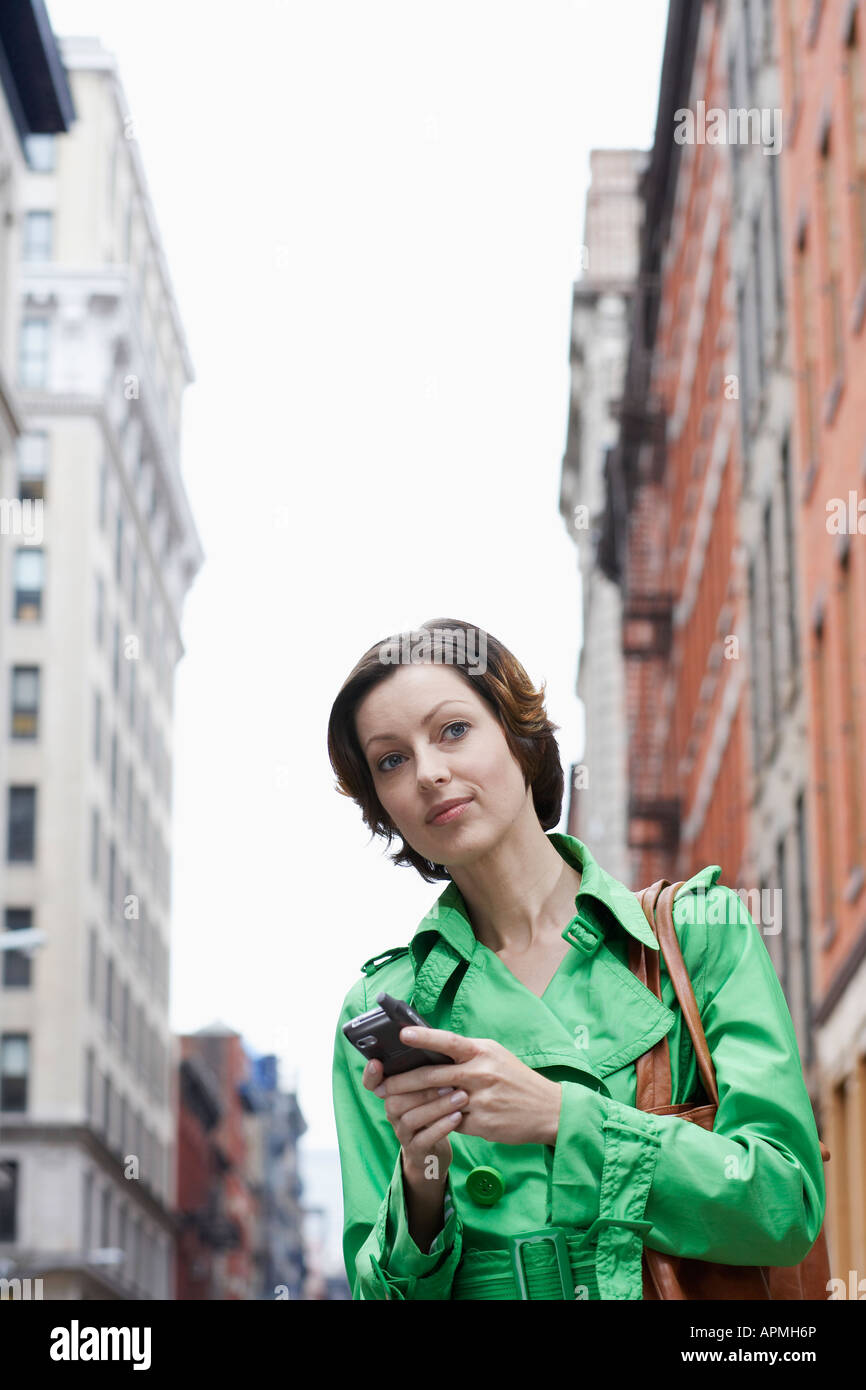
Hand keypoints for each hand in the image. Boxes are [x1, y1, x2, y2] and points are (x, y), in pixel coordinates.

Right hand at [361, 1054, 464, 1181]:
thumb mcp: (427, 1088)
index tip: (376, 1063)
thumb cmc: (433, 1109)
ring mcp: (402, 1131)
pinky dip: (441, 1127)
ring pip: (412, 1118)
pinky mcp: (416, 1149)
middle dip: (423, 1088)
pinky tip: (458, 1117)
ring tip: (461, 1097)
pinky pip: (424, 1139)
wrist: (434, 1152)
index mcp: (393, 1093)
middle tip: (449, 1080)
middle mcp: (393, 1111)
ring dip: (437, 1106)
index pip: (373, 1083)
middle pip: (397, 1098)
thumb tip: (435, 1040)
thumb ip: (426, 1069)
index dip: (371, 1074)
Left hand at [373, 1026, 562, 1146]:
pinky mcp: (482, 1124)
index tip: (403, 1034)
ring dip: (413, 1104)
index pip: (449, 1042)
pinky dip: (438, 1121)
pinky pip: (452, 1122)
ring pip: (437, 1102)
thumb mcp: (495, 1056)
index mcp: (482, 1052)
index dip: (425, 1037)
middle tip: (382, 1085)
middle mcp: (481, 1073)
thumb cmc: (517, 1079)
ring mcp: (481, 1100)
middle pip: (433, 1075)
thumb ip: (467, 1053)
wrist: (549, 1110)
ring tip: (393, 1105)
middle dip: (403, 1081)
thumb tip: (435, 1051)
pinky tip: (426, 1122)